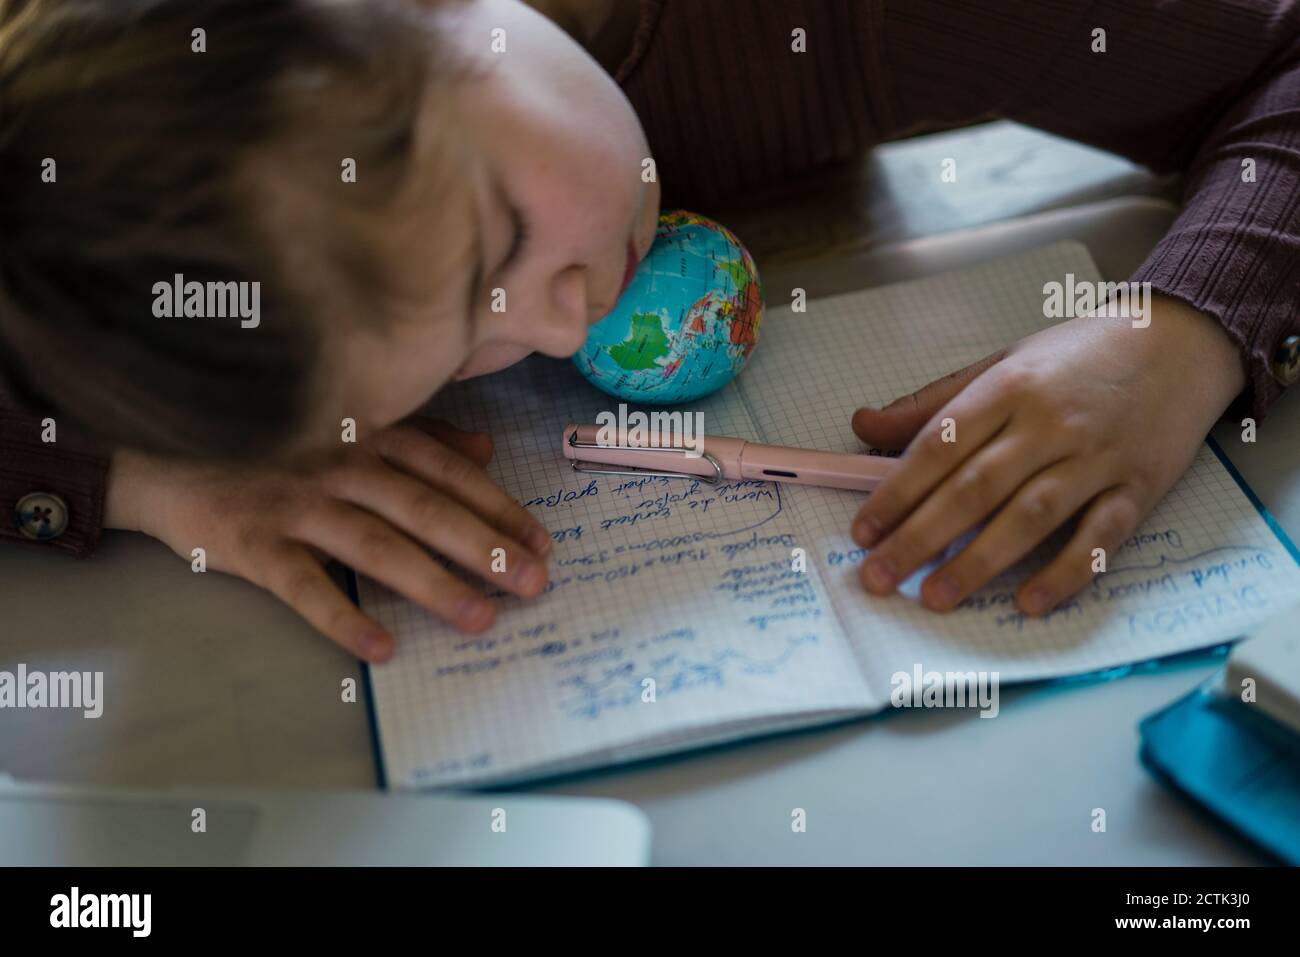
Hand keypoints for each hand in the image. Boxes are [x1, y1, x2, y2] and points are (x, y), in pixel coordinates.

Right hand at [104, 418, 551, 660]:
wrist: (168, 450)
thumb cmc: (272, 440)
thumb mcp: (348, 424)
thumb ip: (419, 436)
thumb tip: (485, 451)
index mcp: (368, 433)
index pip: (448, 472)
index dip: (498, 508)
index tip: (541, 545)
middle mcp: (339, 462)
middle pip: (423, 508)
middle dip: (483, 548)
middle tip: (531, 586)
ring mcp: (296, 502)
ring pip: (375, 546)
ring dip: (431, 584)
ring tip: (479, 620)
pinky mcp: (253, 543)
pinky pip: (304, 586)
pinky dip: (342, 616)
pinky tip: (381, 647)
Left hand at [848, 295, 1245, 615]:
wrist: (1181, 339)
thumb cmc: (1079, 355)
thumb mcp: (1002, 363)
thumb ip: (933, 403)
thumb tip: (862, 426)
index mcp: (1008, 388)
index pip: (940, 447)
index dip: (896, 493)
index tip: (862, 532)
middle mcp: (1049, 423)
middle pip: (975, 489)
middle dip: (919, 538)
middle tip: (878, 578)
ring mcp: (1096, 458)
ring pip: (1029, 517)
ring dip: (977, 563)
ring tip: (933, 597)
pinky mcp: (1138, 487)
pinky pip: (1099, 538)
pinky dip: (1064, 573)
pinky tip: (1028, 603)